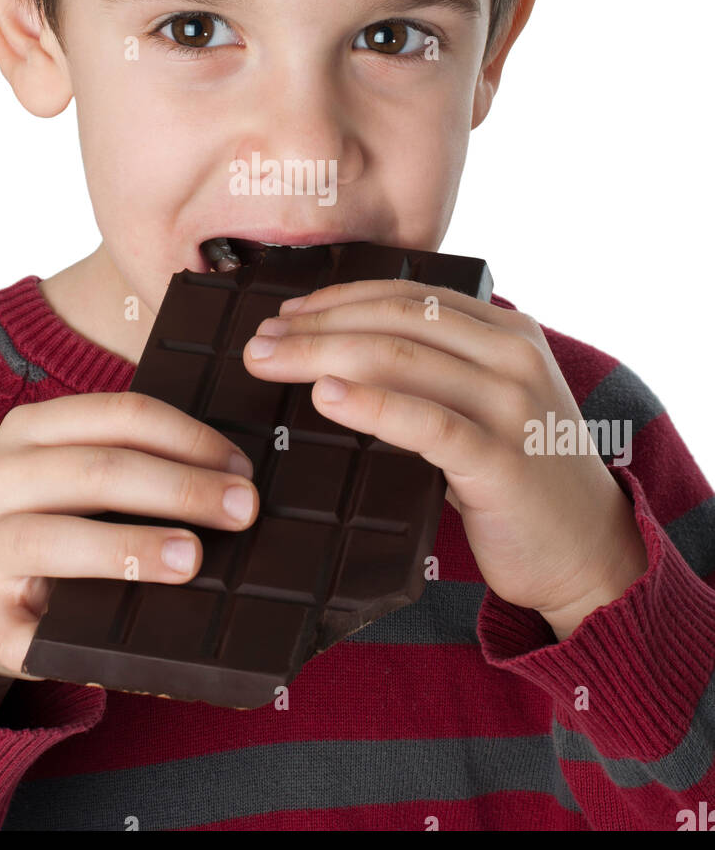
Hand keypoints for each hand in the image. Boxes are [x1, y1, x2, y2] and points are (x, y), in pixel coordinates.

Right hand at [0, 392, 257, 692]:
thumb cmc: (49, 520)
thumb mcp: (76, 473)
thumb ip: (136, 465)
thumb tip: (233, 483)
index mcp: (32, 431)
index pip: (122, 415)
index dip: (189, 437)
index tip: (240, 468)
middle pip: (98, 470)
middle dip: (181, 487)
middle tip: (241, 510)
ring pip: (60, 539)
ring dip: (133, 548)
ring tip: (192, 559)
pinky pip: (37, 631)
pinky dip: (88, 641)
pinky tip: (139, 648)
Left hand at [243, 280, 647, 639]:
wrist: (591, 553)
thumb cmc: (521, 478)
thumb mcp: (487, 406)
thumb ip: (437, 374)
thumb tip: (340, 355)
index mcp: (508, 333)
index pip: (410, 296)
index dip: (340, 299)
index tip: (287, 314)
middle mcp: (513, 357)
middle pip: (397, 321)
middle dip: (317, 325)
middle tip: (259, 340)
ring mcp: (511, 405)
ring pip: (402, 358)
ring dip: (323, 354)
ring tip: (270, 361)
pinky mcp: (501, 460)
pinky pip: (425, 422)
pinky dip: (370, 404)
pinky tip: (325, 397)